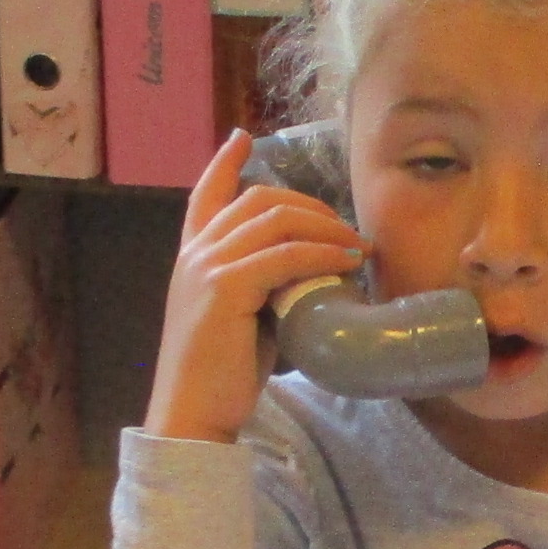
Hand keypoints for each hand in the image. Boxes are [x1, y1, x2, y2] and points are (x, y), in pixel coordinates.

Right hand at [142, 128, 369, 446]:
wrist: (193, 412)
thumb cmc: (220, 375)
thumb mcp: (238, 318)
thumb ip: (259, 286)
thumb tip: (308, 275)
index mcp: (191, 257)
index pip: (204, 195)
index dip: (223, 163)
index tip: (241, 136)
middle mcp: (195, 253)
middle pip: (258, 200)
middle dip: (309, 205)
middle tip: (344, 227)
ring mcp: (208, 266)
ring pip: (276, 220)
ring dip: (326, 227)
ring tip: (357, 247)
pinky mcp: (227, 287)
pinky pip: (286, 255)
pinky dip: (322, 254)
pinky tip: (347, 263)